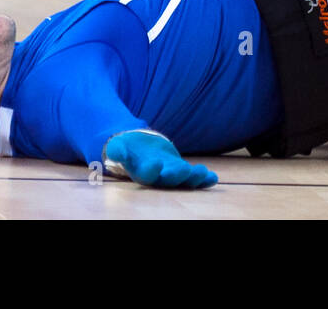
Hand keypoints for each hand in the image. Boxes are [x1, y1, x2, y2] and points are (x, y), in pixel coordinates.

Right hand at [103, 130, 217, 188]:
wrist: (137, 147)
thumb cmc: (126, 148)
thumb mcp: (118, 147)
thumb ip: (117, 150)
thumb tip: (115, 152)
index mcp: (141, 174)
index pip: (146, 174)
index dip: (151, 170)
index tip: (155, 163)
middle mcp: (157, 179)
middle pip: (168, 179)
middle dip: (176, 175)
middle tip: (184, 169)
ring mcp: (171, 176)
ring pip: (184, 180)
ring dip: (194, 178)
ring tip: (202, 172)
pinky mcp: (181, 171)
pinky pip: (194, 178)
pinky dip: (203, 179)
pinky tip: (212, 178)